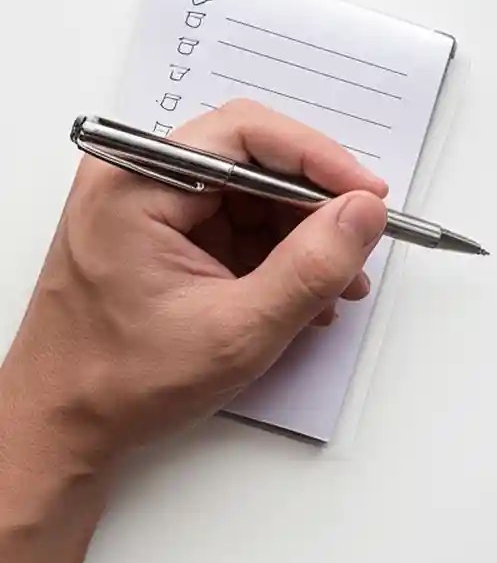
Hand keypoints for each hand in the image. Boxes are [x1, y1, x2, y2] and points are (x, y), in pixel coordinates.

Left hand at [0, 100, 388, 562]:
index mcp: (136, 185)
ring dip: (304, 236)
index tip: (367, 196)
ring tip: (336, 287)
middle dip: (315, 205)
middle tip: (358, 246)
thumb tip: (364, 213)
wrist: (63, 428)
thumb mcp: (237, 330)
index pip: (245, 134)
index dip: (318, 158)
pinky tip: (305, 295)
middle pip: (255, 161)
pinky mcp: (165, 234)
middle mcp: (138, 180)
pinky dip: (280, 255)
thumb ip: (310, 268)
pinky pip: (239, 224)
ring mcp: (151, 206)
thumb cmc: (122, 384)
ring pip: (255, 194)